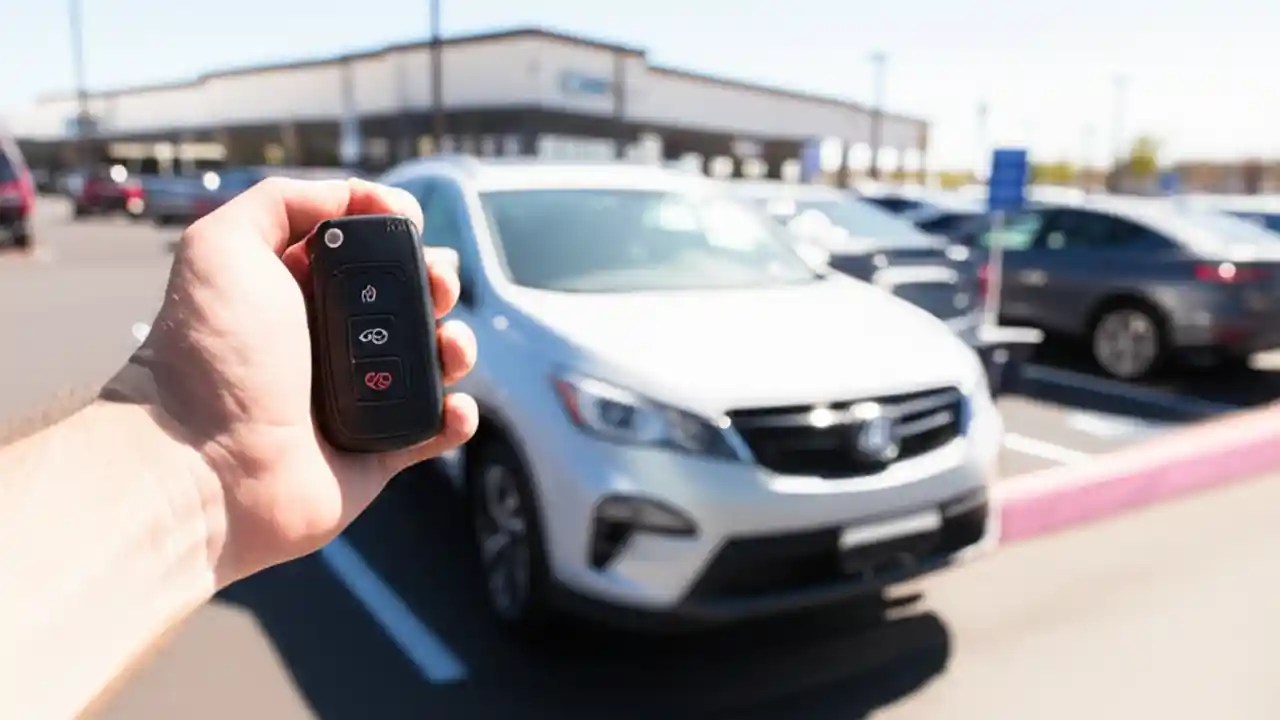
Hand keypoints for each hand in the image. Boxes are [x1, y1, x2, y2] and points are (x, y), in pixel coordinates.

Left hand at [106, 178, 477, 584]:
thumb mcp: (222, 246)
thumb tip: (359, 197)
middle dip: (436, 282)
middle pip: (406, 300)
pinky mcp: (376, 453)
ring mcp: (355, 399)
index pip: (361, 249)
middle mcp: (323, 343)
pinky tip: (453, 405)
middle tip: (438, 285)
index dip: (395, 231)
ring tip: (451, 348)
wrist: (205, 467)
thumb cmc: (211, 357)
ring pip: (429, 362)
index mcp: (292, 292)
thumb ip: (282, 201)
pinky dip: (457, 415)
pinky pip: (433, 430)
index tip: (411, 226)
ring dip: (457, 345)